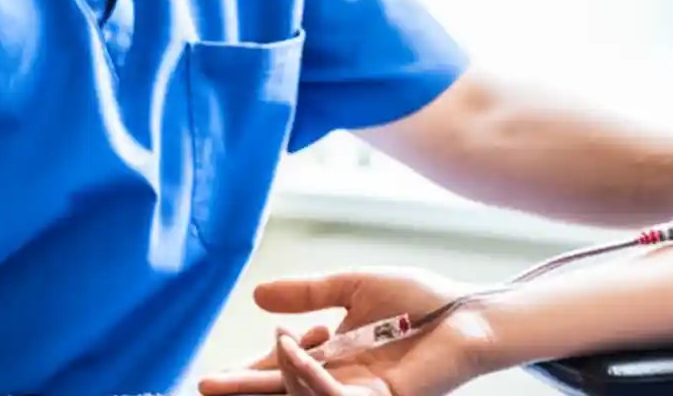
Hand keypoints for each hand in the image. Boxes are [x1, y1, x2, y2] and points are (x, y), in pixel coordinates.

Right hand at [198, 269, 492, 395]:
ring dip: (280, 373)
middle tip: (204, 385)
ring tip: (274, 343)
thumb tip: (256, 294)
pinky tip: (293, 351)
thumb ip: (308, 292)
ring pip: (304, 394)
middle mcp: (344, 381)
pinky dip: (310, 376)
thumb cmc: (422, 300)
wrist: (467, 310)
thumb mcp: (353, 287)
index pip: (284, 371)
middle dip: (245, 390)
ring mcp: (362, 394)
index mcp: (336, 358)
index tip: (216, 373)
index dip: (250, 373)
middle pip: (285, 391)